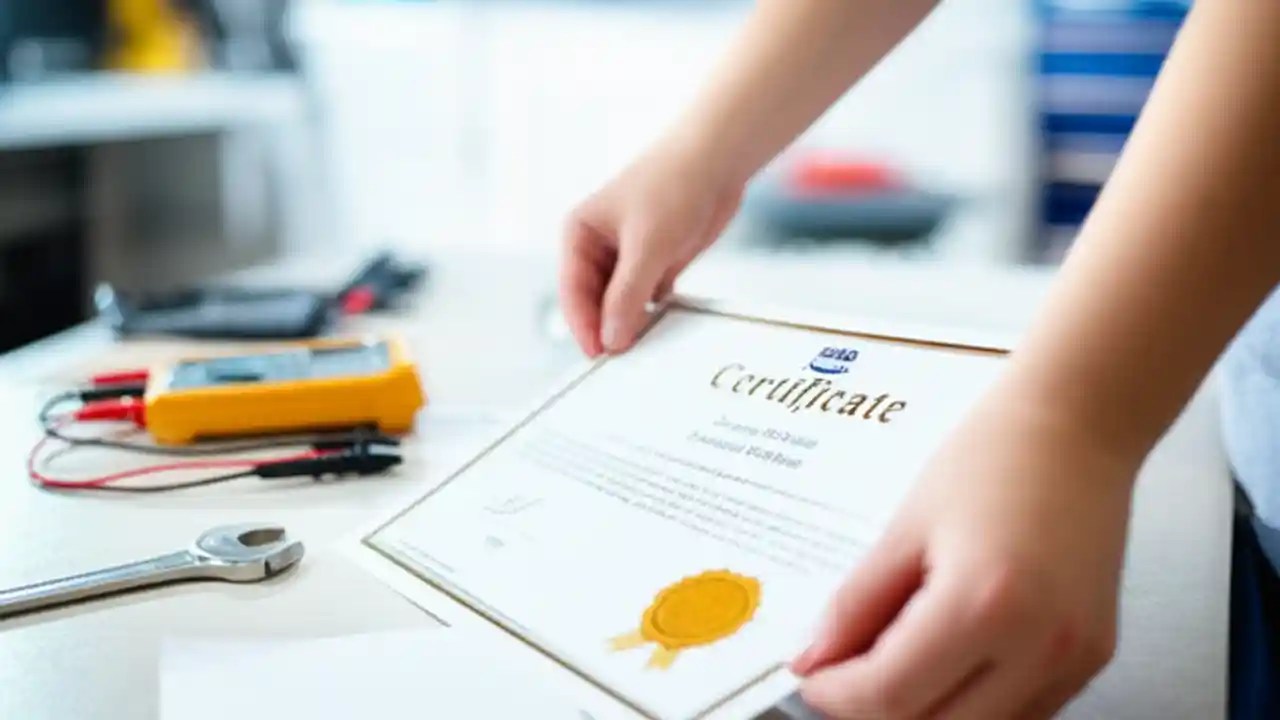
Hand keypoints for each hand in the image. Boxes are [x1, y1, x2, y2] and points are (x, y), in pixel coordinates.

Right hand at [560, 141, 743, 356]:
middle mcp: (599, 247)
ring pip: (622, 303)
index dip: (583, 325)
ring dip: (631, 323)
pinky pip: (649, 299)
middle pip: (595, 301)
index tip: (599, 353)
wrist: (717, 160)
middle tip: (622, 359)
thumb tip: (612, 338)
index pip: (573, 290)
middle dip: (607, 327)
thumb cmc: (672, 184)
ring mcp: (629, 256)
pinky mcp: (657, 262)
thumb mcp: (646, 245)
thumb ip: (627, 295)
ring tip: (642, 349)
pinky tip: (662, 328)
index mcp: (580, 234)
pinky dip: (654, 314)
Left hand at [792, 397, 1137, 718]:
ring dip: (926, 714)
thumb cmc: (993, 457)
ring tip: (890, 667)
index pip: (891, 693)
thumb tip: (815, 661)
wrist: (1077, 427)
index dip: (837, 695)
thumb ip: (855, 606)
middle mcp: (1038, 645)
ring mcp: (1074, 659)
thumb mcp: (905, 529)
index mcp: (982, 603)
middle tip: (843, 676)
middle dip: (875, 711)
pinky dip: (973, 706)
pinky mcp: (1093, 658)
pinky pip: (1022, 715)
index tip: (812, 678)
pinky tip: (945, 665)